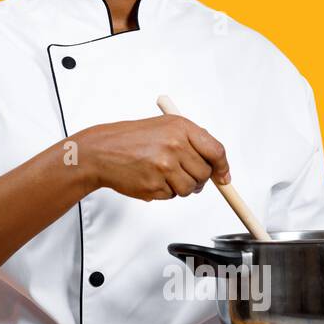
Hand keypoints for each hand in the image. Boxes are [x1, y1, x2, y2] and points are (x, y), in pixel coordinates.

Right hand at [76, 115, 229, 200]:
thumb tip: (218, 164)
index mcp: (180, 128)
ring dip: (179, 186)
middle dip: (197, 178)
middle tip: (181, 173)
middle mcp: (174, 145)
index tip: (223, 177)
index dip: (222, 167)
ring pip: (190, 188)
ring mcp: (164, 166)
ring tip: (160, 174)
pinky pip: (171, 196)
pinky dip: (163, 191)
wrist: (100, 151)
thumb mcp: (163, 127)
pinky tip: (149, 178)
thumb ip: (191, 141)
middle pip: (205, 173)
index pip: (216, 151)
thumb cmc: (130, 139)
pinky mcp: (154, 185)